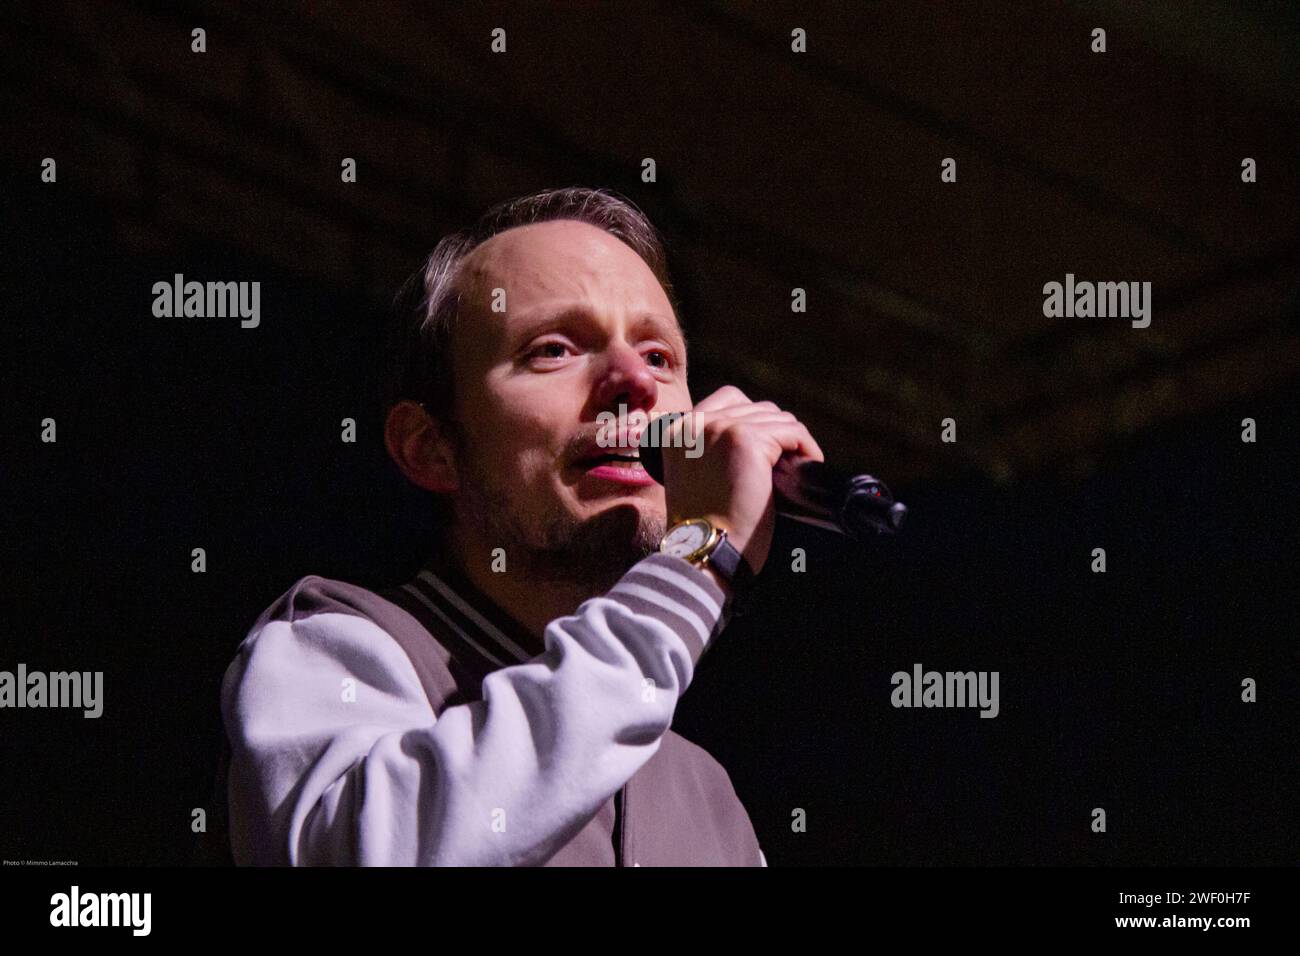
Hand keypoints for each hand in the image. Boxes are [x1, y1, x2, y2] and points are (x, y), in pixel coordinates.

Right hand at [658, 386, 823, 575]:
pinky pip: (792, 432)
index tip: (766, 452)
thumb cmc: (704, 528)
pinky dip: (806, 449)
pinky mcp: (748, 439)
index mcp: (677, 430)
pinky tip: (806, 467)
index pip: (728, 400)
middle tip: (785, 465)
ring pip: (777, 418)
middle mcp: (696, 422)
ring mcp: (721, 427)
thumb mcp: (694, 477)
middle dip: (775, 435)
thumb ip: (711, 450)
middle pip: (756, 408)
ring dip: (791, 442)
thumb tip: (760, 436)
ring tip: (795, 469)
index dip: (754, 422)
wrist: (704, 549)